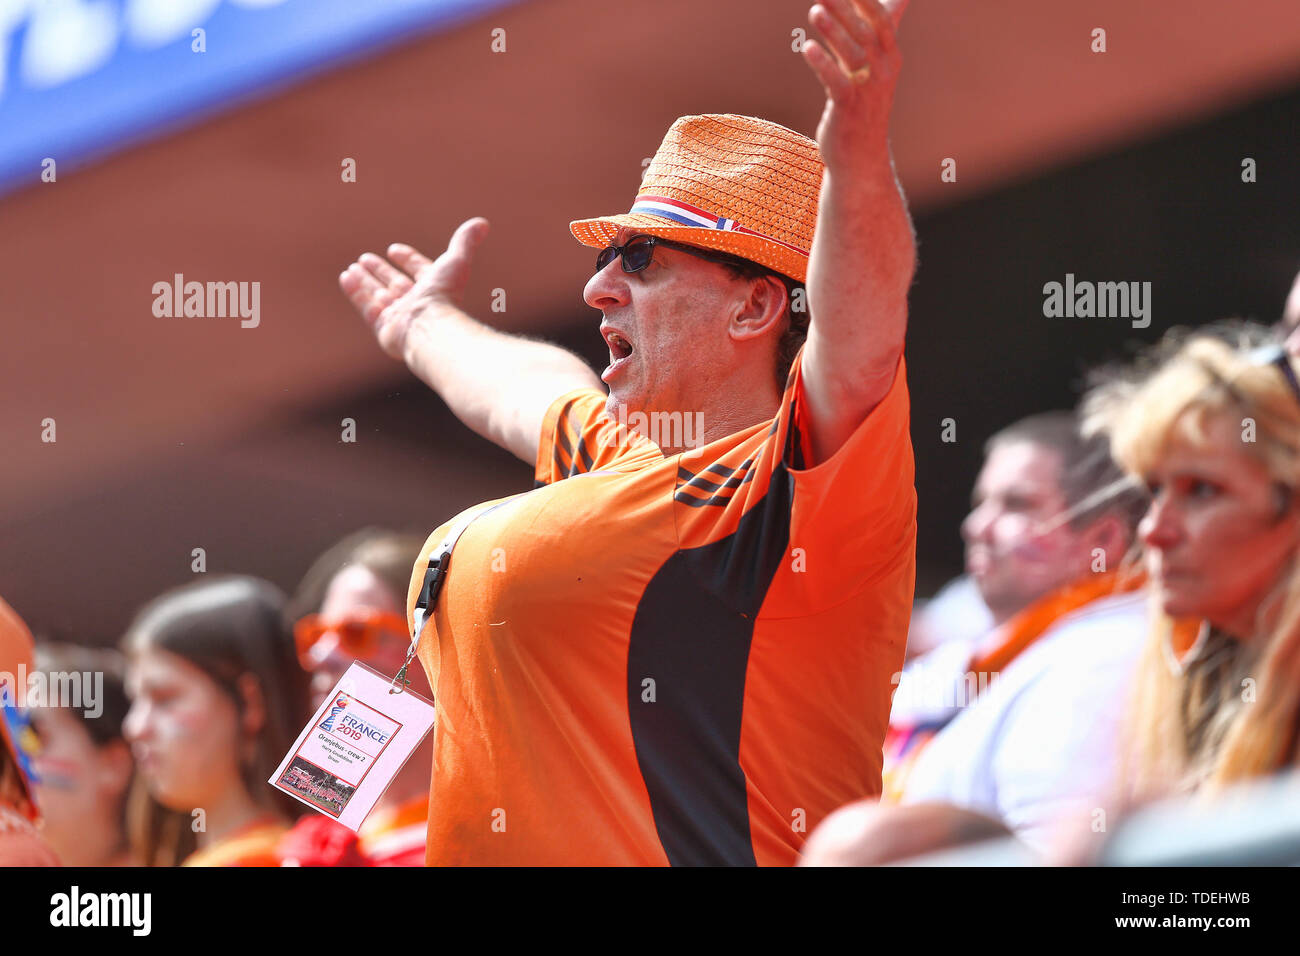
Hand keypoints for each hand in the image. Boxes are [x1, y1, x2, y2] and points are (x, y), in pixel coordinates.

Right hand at [339, 217, 489, 360]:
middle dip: (380, 271)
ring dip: (365, 281)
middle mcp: (415, 303)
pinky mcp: (384, 328)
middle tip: (365, 258)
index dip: (407, 259)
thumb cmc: (444, 295)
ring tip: (352, 268)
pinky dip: (356, 292)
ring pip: (378, 295)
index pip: (418, 270)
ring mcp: (399, 317)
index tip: (393, 249)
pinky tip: (346, 277)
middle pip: (395, 284)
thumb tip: (482, 223)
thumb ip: (465, 242)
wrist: (430, 327)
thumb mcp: (455, 262)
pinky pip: (367, 307)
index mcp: (432, 289)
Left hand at [801, 0, 908, 171]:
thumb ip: (879, 31)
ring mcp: (867, 91)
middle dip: (846, 7)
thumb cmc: (864, 105)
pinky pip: (837, 83)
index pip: (881, 18)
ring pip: (853, 54)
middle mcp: (883, 71)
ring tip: (815, 10)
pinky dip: (822, 64)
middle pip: (866, 32)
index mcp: (890, 56)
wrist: (861, 157)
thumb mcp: (876, 66)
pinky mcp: (848, 109)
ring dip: (833, 31)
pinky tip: (806, 48)